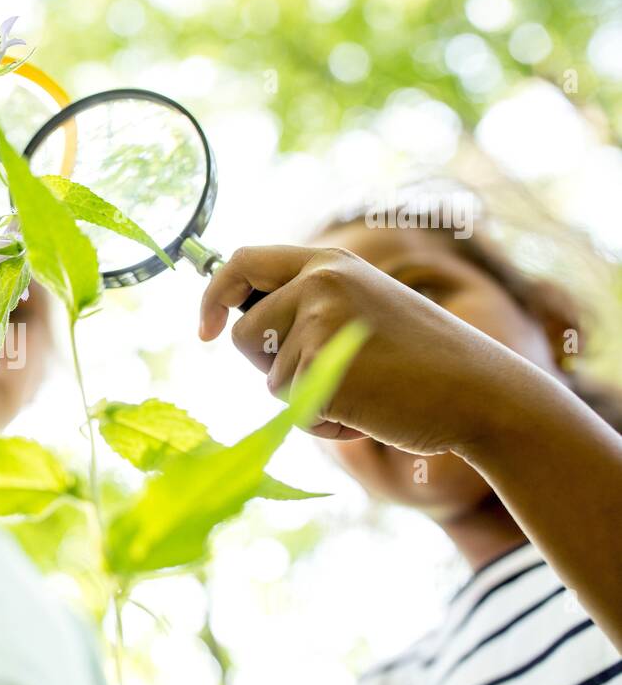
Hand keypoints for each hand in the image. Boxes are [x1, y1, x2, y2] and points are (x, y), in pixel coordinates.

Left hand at [199, 245, 528, 455]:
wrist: (480, 392)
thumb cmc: (420, 362)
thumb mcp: (363, 309)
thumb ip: (311, 306)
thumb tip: (240, 324)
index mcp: (329, 262)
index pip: (243, 260)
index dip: (214, 295)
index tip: (204, 329)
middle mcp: (321, 281)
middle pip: (244, 335)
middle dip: (269, 367)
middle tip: (327, 375)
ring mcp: (321, 321)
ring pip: (269, 379)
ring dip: (306, 398)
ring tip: (362, 389)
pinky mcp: (324, 367)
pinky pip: (294, 410)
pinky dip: (325, 424)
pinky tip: (369, 411)